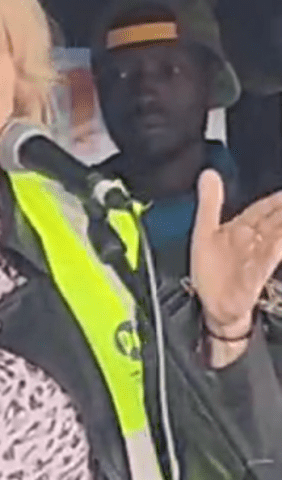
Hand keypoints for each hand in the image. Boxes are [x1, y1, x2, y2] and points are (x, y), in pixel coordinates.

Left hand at [191, 170, 281, 337]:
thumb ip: (210, 203)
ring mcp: (256, 260)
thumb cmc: (212, 272)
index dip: (277, 199)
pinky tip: (277, 245)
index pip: (264, 208)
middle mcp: (254, 243)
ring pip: (276, 240)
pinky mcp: (251, 279)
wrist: (211, 306)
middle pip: (276, 221)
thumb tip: (209, 172)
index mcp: (243, 229)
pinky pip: (264, 265)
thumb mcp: (204, 231)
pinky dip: (272, 253)